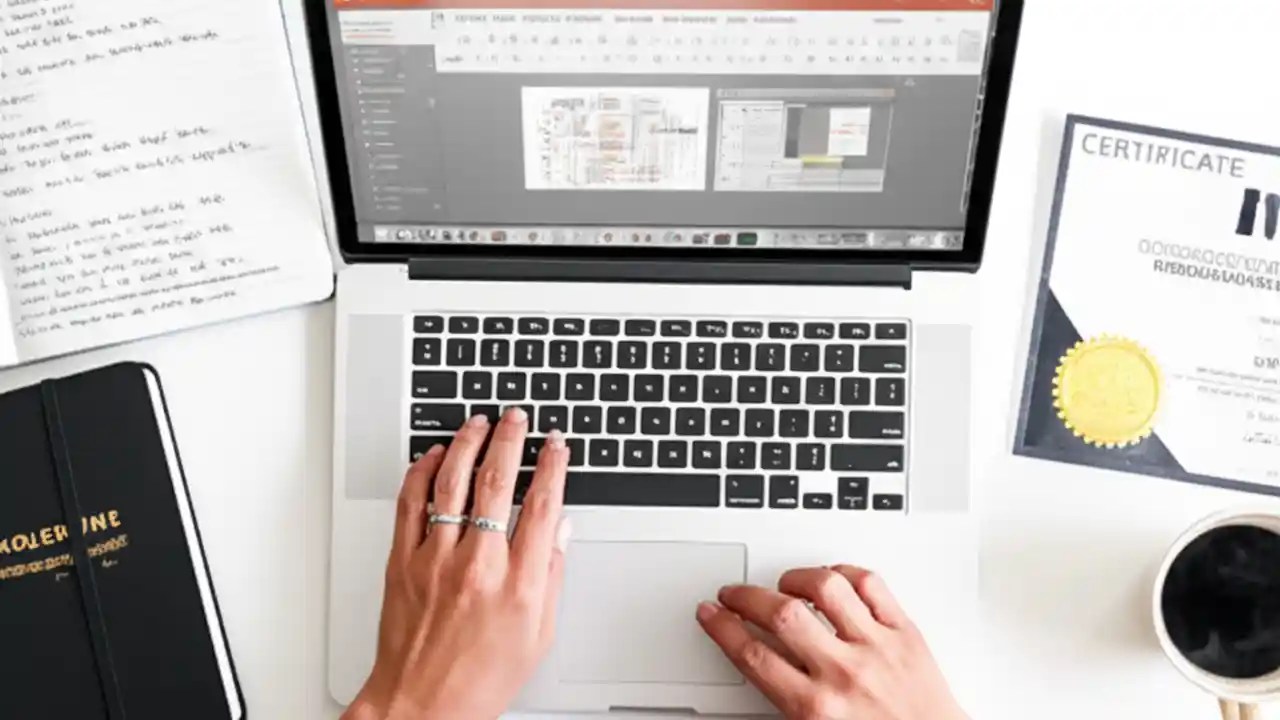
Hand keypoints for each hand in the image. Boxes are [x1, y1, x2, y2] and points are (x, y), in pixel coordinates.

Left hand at [343, 408, 571, 719]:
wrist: (421, 706)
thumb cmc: (479, 678)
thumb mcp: (539, 635)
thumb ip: (551, 575)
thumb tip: (560, 528)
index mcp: (518, 584)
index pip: (542, 505)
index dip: (553, 466)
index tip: (556, 445)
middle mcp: (478, 565)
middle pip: (498, 482)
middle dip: (511, 439)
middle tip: (517, 418)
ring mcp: (436, 561)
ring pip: (452, 483)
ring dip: (467, 444)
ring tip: (478, 423)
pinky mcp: (402, 563)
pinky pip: (409, 504)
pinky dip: (420, 472)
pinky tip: (433, 456)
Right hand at [697, 566, 966, 719]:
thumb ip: (785, 701)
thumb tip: (756, 664)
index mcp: (816, 709)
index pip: (753, 655)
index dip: (722, 628)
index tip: (711, 614)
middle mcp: (844, 673)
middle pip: (781, 614)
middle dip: (745, 596)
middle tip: (734, 593)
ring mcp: (878, 648)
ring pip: (827, 587)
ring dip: (796, 578)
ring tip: (784, 583)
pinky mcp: (907, 633)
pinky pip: (872, 585)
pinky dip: (846, 572)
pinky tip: (833, 577)